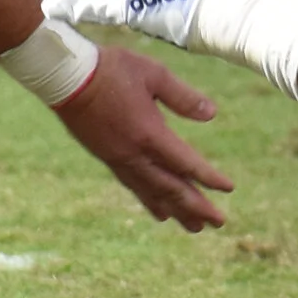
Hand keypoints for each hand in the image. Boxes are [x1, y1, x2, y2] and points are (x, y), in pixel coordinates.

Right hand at [55, 42, 231, 229]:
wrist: (68, 77)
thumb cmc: (113, 69)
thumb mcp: (154, 74)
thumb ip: (183, 97)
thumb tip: (213, 114)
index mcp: (150, 133)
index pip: (186, 164)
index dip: (209, 177)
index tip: (229, 189)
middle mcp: (135, 154)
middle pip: (171, 188)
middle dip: (196, 207)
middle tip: (219, 223)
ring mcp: (119, 159)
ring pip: (152, 192)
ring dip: (176, 211)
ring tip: (195, 228)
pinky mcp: (107, 158)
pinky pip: (133, 186)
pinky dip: (150, 200)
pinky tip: (159, 211)